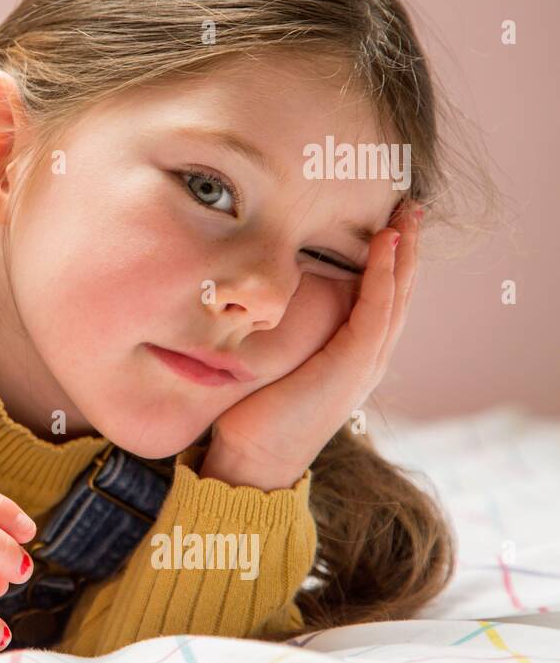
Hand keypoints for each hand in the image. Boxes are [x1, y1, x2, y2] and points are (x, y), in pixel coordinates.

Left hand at [200, 200, 422, 490]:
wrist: (252, 458)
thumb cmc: (254, 414)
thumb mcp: (273, 361)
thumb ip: (283, 334)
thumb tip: (257, 299)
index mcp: (352, 355)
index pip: (381, 296)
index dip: (389, 258)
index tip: (389, 219)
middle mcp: (368, 357)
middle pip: (399, 291)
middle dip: (406, 246)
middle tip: (410, 204)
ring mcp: (365, 363)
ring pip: (396, 296)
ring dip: (403, 252)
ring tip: (406, 215)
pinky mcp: (352, 366)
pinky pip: (376, 311)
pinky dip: (383, 276)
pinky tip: (383, 245)